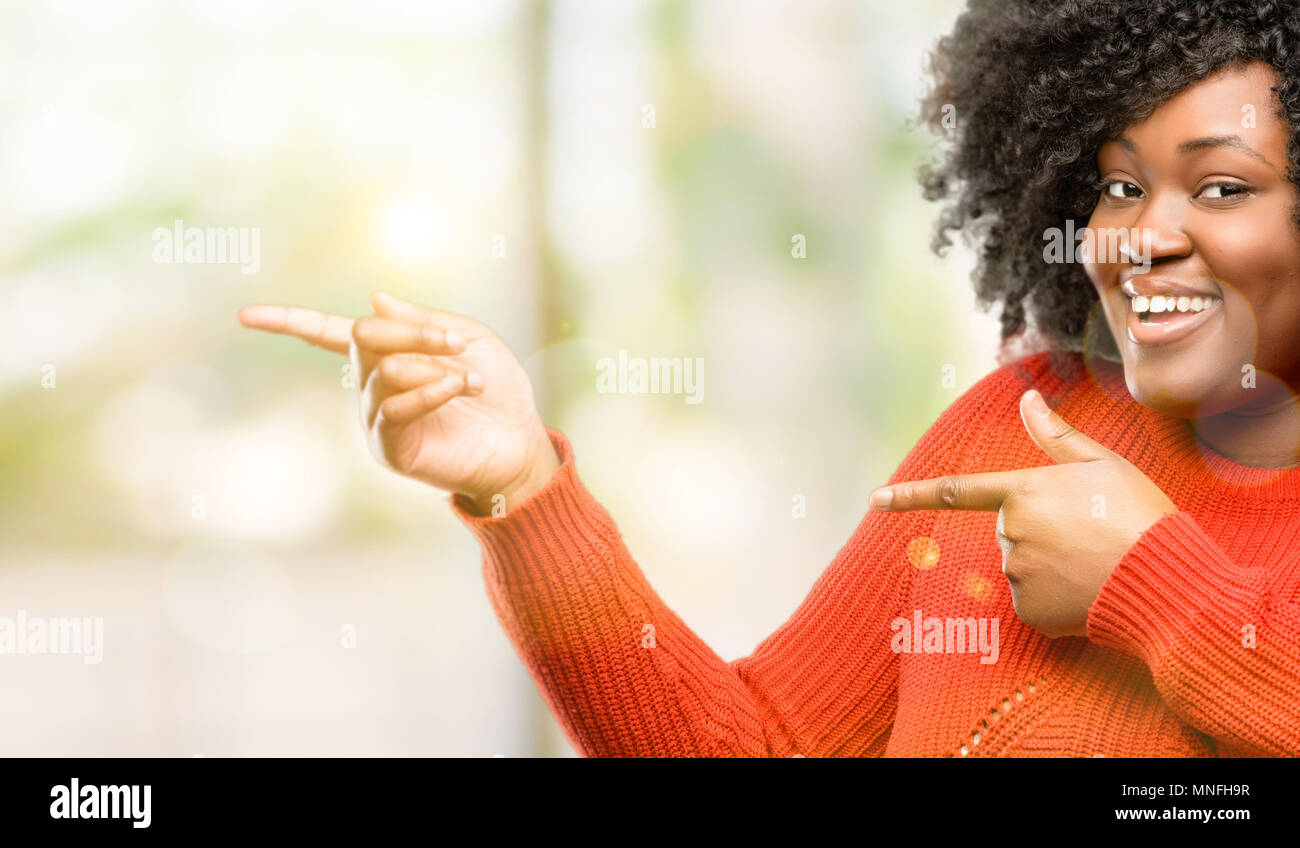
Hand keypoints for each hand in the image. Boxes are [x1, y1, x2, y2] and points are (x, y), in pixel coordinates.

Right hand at [238, 292, 559, 514]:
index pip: (327, 334)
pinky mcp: (390, 448)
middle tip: (458, 346)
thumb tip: (375, 298)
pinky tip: (459, 389)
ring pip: (383, 370)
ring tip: (470, 379)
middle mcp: (372, 387)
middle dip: (413, 333)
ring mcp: (376, 419)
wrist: (520, 442)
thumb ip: (423, 321)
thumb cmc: (498, 390)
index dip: (288, 322)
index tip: (245, 316)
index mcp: (386, 356)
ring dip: (431, 365)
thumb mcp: (469, 340)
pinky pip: (394, 407)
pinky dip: (429, 391)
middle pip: (363, 337)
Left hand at [868, 389, 1177, 637]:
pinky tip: (1090, 590)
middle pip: (1012, 530)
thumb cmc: (1139, 514)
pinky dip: (1059, 598)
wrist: (1165, 579)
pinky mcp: (1030, 611)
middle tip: (1092, 532)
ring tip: (1098, 561)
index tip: (875, 500)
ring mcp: (1016, 574)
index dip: (911, 496)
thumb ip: (1055, 435)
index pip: (954, 491)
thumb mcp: (1102, 464)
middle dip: (1042, 530)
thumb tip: (1028, 399)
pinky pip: (1036, 601)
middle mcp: (1010, 532)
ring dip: (1053, 565)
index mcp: (1022, 491)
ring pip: (1025, 566)